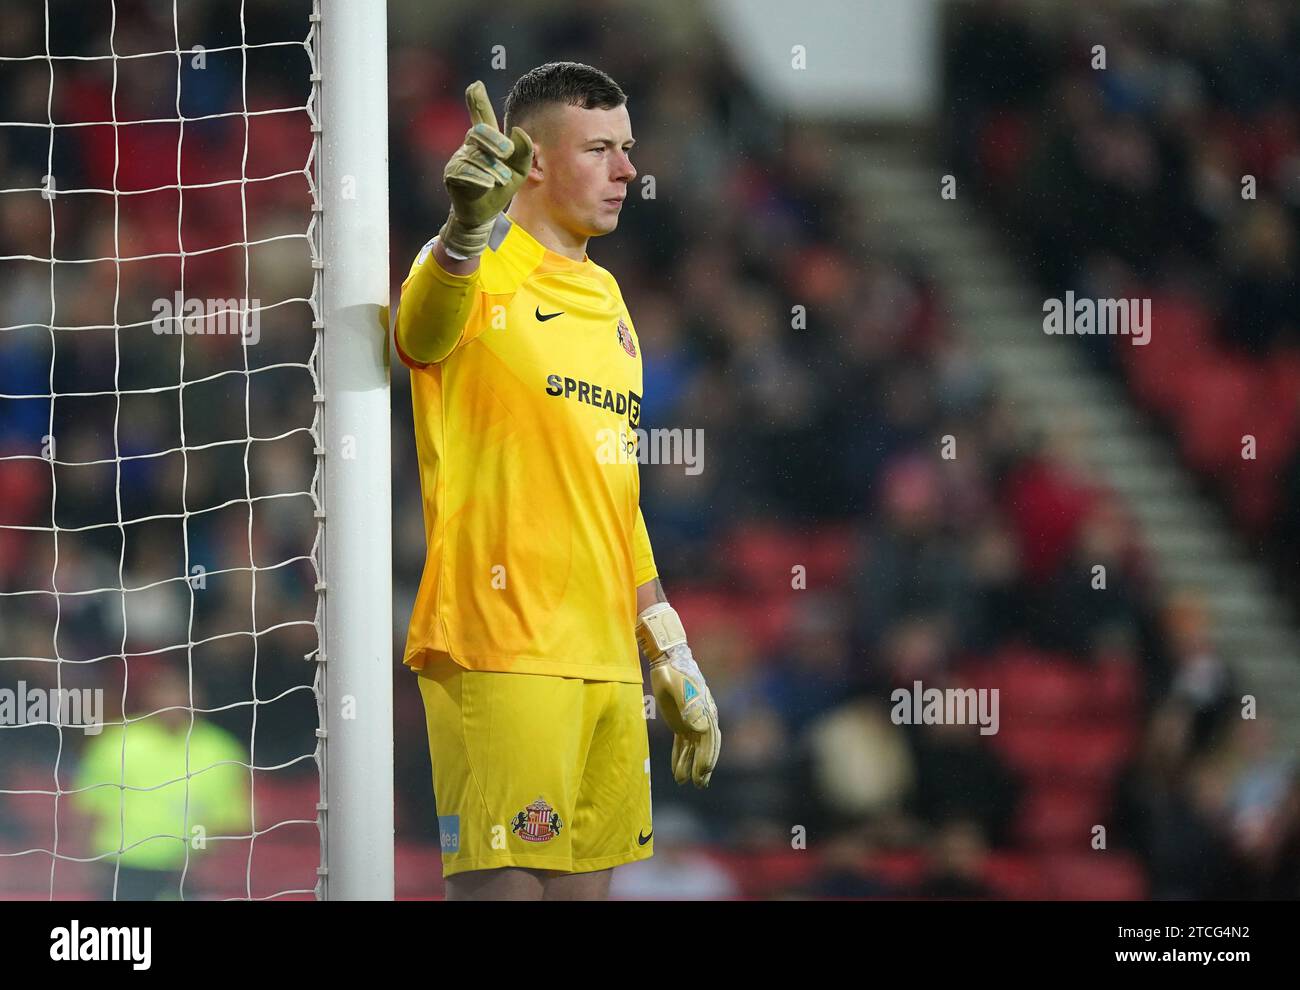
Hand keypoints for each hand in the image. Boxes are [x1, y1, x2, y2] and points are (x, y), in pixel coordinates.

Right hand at [439, 80, 533, 256]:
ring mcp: (459, 159)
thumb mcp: (520, 170)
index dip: (477, 102)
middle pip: (481, 133)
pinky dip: (480, 177)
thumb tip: (519, 131)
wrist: (484, 215)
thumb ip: (524, 151)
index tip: (476, 85)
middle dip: (496, 141)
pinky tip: (488, 183)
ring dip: (493, 168)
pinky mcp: (452, 175)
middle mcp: (470, 146)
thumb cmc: (500, 188)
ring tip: (501, 179)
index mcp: (486, 142)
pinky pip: (466, 171)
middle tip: (507, 153)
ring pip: (477, 155)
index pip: (482, 118)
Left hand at [650, 643, 720, 787]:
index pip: (709, 738)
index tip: (703, 770)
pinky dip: (680, 758)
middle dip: (702, 766)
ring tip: (685, 783)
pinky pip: (682, 744)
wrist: (667, 661)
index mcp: (705, 710)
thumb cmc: (671, 672)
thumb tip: (701, 729)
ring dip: (690, 766)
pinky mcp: (681, 724)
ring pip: (693, 749)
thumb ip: (687, 706)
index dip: (707, 755)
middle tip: (698, 784)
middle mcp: (703, 719)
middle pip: (705, 747)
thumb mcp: (675, 687)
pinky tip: (677, 773)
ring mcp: (693, 722)